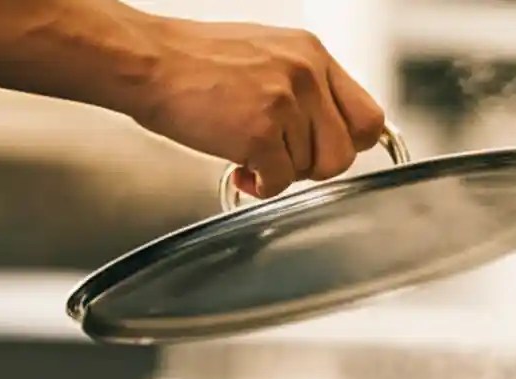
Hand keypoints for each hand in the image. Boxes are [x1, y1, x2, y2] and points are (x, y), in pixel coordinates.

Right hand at [128, 15, 385, 198]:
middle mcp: (306, 74)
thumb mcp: (265, 55)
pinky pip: (280, 182)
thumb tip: (323, 127)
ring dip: (281, 173)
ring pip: (312, 170)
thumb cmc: (193, 61)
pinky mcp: (259, 132)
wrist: (148, 61)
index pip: (367, 115)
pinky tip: (240, 169)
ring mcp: (285, 102)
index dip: (349, 143)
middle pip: (347, 150)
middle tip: (283, 160)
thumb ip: (303, 87)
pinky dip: (260, 186)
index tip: (323, 151)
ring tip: (250, 156)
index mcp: (312, 53)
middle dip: (316, 167)